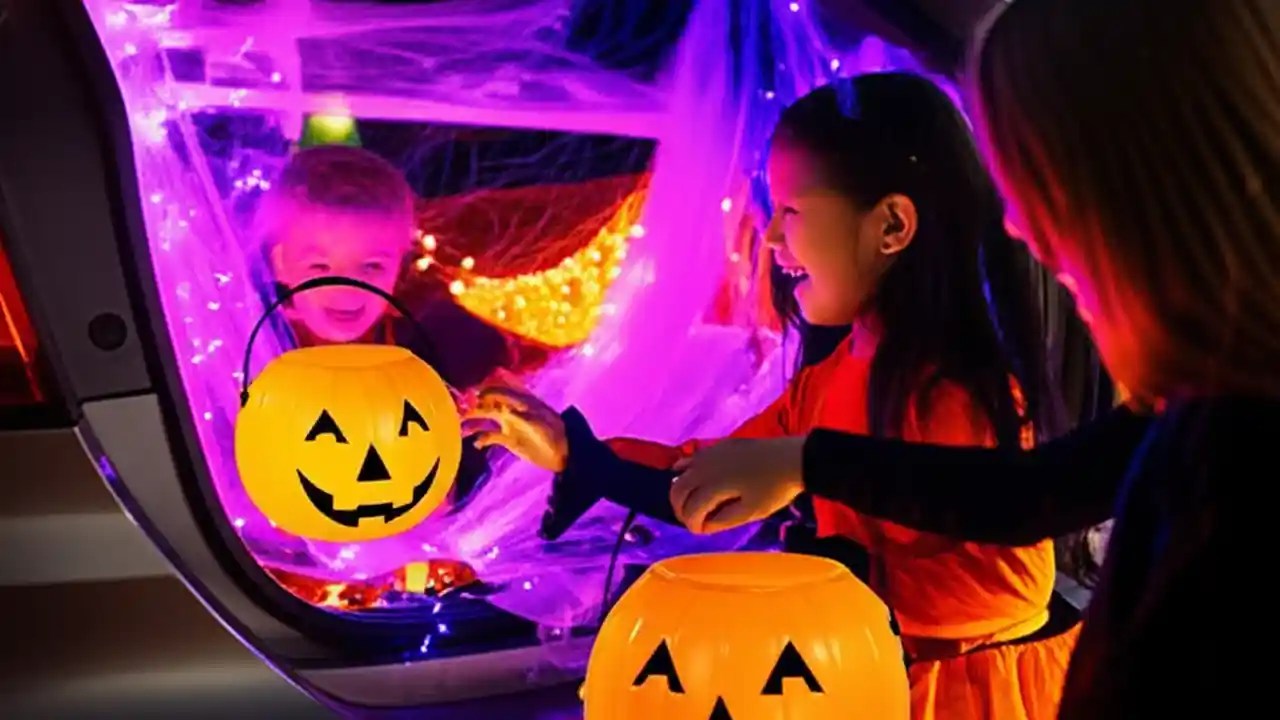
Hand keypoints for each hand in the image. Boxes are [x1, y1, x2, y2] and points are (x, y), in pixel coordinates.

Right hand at [462, 383, 568, 471]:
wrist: (564, 454)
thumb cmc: (554, 435)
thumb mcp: (538, 425)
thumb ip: (520, 417)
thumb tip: (502, 410)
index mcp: (520, 402)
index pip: (499, 392)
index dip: (485, 393)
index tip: (471, 397)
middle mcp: (512, 411)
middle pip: (488, 405)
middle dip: (473, 406)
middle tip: (456, 411)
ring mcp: (510, 425)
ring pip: (486, 420)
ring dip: (473, 422)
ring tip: (459, 428)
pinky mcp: (509, 439)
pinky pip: (490, 436)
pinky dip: (481, 439)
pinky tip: (476, 444)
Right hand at [670, 436, 805, 533]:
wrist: (792, 459)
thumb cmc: (774, 489)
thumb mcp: (751, 512)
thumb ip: (723, 521)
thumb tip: (703, 526)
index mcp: (714, 485)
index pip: (691, 509)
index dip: (692, 524)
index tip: (700, 532)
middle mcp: (705, 467)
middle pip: (678, 490)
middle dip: (681, 509)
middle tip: (692, 521)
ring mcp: (709, 453)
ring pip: (680, 474)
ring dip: (681, 491)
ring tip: (692, 504)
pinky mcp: (716, 446)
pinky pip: (691, 458)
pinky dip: (684, 471)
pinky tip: (689, 478)